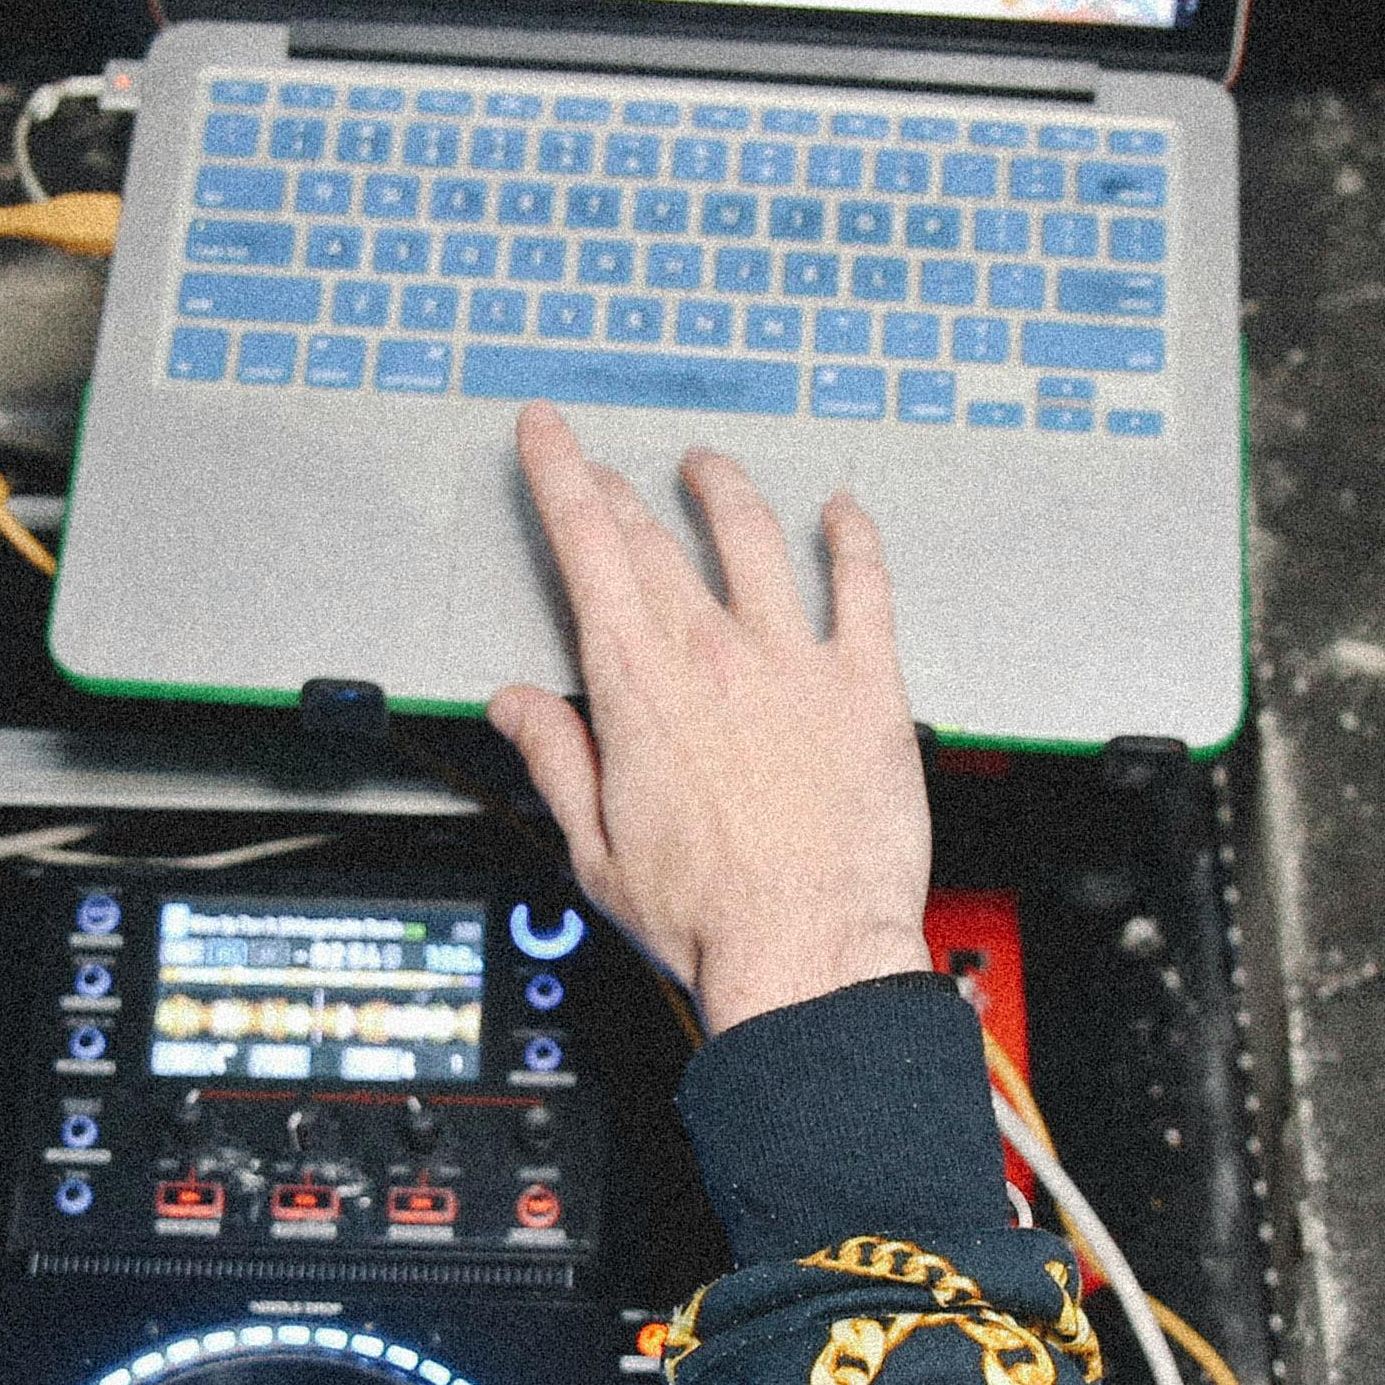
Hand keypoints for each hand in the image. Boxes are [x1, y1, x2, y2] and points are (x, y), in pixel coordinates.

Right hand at [487, 403, 934, 1034]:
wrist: (807, 950)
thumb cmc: (708, 915)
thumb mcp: (595, 847)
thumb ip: (557, 759)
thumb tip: (518, 705)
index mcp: (638, 687)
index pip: (586, 548)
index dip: (560, 475)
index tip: (548, 435)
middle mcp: (714, 654)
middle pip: (657, 541)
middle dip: (621, 493)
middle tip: (604, 471)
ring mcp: (794, 661)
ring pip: (753, 538)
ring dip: (723, 491)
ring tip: (707, 467)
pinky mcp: (866, 684)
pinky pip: (863, 586)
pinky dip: (852, 538)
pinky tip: (843, 513)